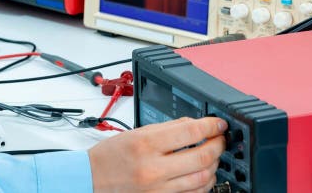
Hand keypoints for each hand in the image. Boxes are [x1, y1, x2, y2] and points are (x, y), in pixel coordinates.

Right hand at [88, 117, 226, 192]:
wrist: (91, 179)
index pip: (190, 132)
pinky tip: (202, 175)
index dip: (211, 126)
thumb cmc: (109, 156)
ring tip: (212, 157)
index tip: (219, 125)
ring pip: (202, 179)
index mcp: (145, 144)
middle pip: (201, 157)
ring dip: (213, 166)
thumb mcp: (134, 133)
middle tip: (220, 140)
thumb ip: (165, 129)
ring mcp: (158, 188)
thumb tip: (193, 125)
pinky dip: (203, 184)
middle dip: (217, 146)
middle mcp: (153, 167)